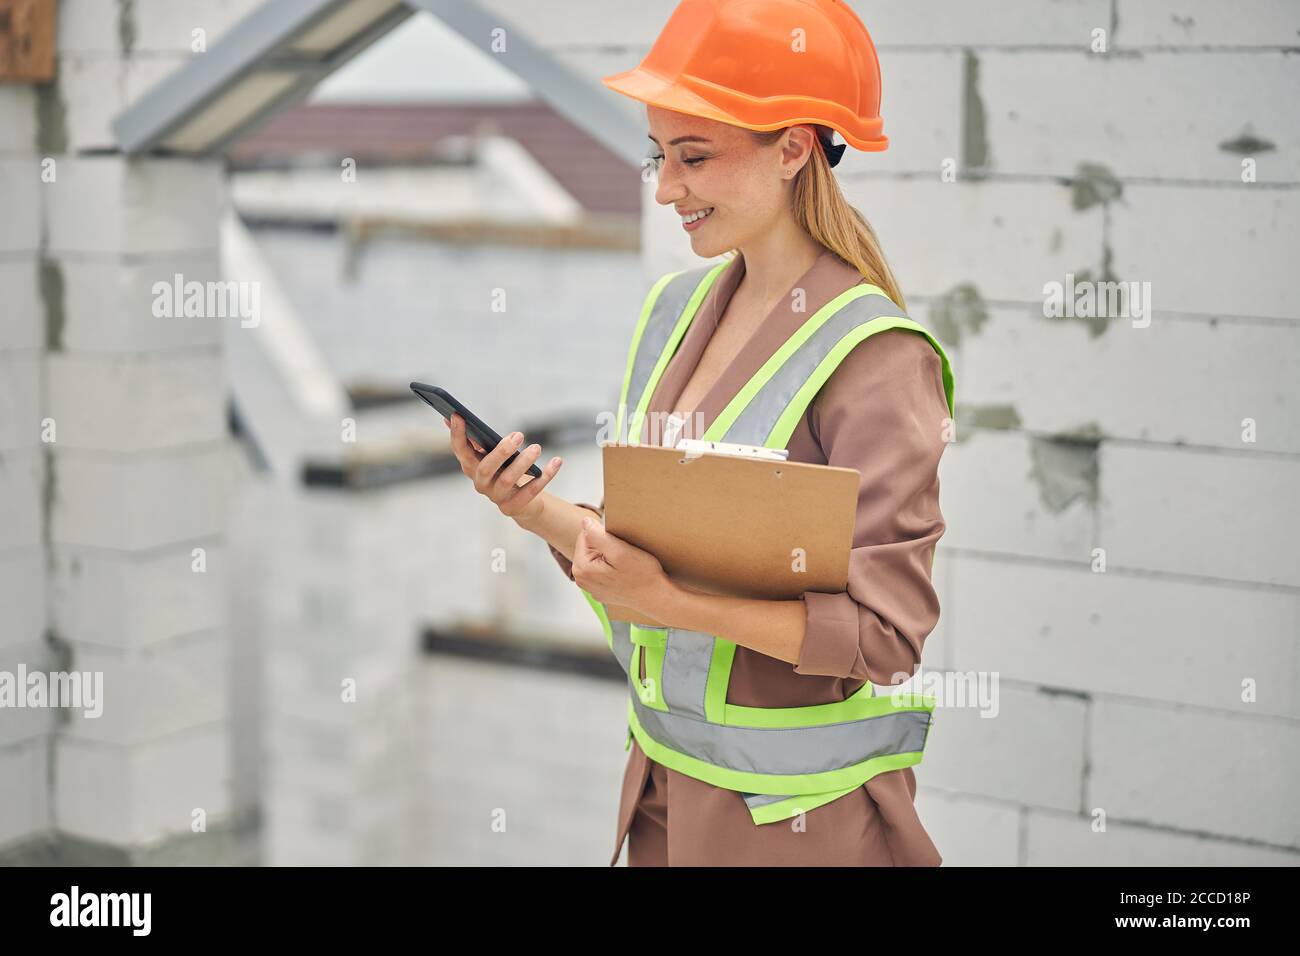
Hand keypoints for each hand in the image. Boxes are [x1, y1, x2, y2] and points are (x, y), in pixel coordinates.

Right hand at [444, 412, 561, 520]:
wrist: (522, 502)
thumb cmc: (505, 470)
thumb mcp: (490, 454)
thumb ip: (476, 439)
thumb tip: (451, 418)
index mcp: (471, 466)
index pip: (460, 450)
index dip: (457, 434)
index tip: (458, 415)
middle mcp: (480, 483)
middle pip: (484, 468)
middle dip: (501, 451)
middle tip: (519, 435)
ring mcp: (495, 497)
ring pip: (507, 480)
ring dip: (523, 462)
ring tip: (537, 447)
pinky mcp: (513, 507)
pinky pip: (530, 492)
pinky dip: (545, 476)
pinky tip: (556, 461)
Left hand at [571, 516, 671, 615]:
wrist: (657, 597)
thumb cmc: (642, 576)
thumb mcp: (620, 551)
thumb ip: (597, 535)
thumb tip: (585, 522)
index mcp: (581, 569)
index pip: (585, 536)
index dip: (604, 535)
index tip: (619, 545)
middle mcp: (582, 581)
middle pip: (589, 547)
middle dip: (606, 545)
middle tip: (624, 555)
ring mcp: (592, 587)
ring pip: (597, 558)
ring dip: (611, 555)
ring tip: (625, 563)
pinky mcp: (602, 591)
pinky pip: (603, 570)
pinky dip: (613, 567)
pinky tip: (626, 573)